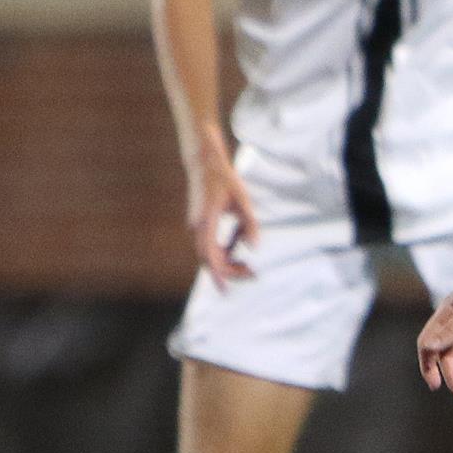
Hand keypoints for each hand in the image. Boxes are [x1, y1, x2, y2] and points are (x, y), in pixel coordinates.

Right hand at [186, 147, 258, 291]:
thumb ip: (250, 224)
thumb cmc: (223, 179)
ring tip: (248, 265)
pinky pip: (212, 244)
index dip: (219, 275)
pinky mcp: (201, 225)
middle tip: (252, 274)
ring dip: (228, 261)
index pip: (210, 256)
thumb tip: (254, 248)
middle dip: (229, 271)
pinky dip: (225, 249)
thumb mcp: (242, 200)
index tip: (227, 290)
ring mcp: (198, 227)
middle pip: (210, 260)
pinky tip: (239, 244)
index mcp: (205, 222)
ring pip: (211, 253)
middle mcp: (197, 228)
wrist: (204, 163)